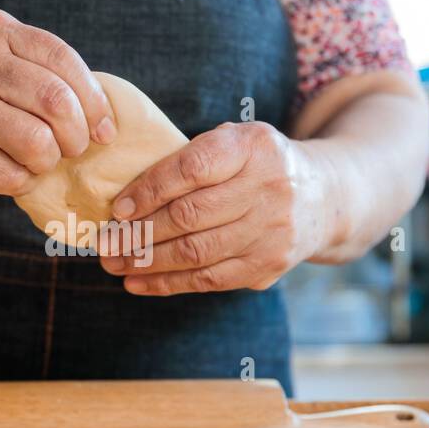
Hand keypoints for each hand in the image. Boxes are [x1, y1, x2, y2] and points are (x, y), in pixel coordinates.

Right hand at [0, 7, 114, 194]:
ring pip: (36, 142)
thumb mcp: (0, 56)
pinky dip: (22, 180)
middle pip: (56, 102)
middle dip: (76, 135)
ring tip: (40, 158)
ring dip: (49, 159)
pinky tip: (12, 170)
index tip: (104, 129)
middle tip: (72, 147)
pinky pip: (8, 175)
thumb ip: (45, 72)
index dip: (94, 101)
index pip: (63, 61)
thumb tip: (105, 120)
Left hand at [99, 122, 332, 294]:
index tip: (117, 208)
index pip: (193, 169)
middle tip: (104, 244)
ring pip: (197, 253)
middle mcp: (270, 187)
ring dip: (147, 262)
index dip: (150, 189)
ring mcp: (273, 230)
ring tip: (114, 264)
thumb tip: (125, 198)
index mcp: (255, 146)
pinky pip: (210, 280)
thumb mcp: (235, 143)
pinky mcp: (269, 264)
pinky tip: (139, 284)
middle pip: (191, 215)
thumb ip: (191, 159)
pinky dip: (168, 284)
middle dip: (139, 233)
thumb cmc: (258, 166)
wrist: (324, 197)